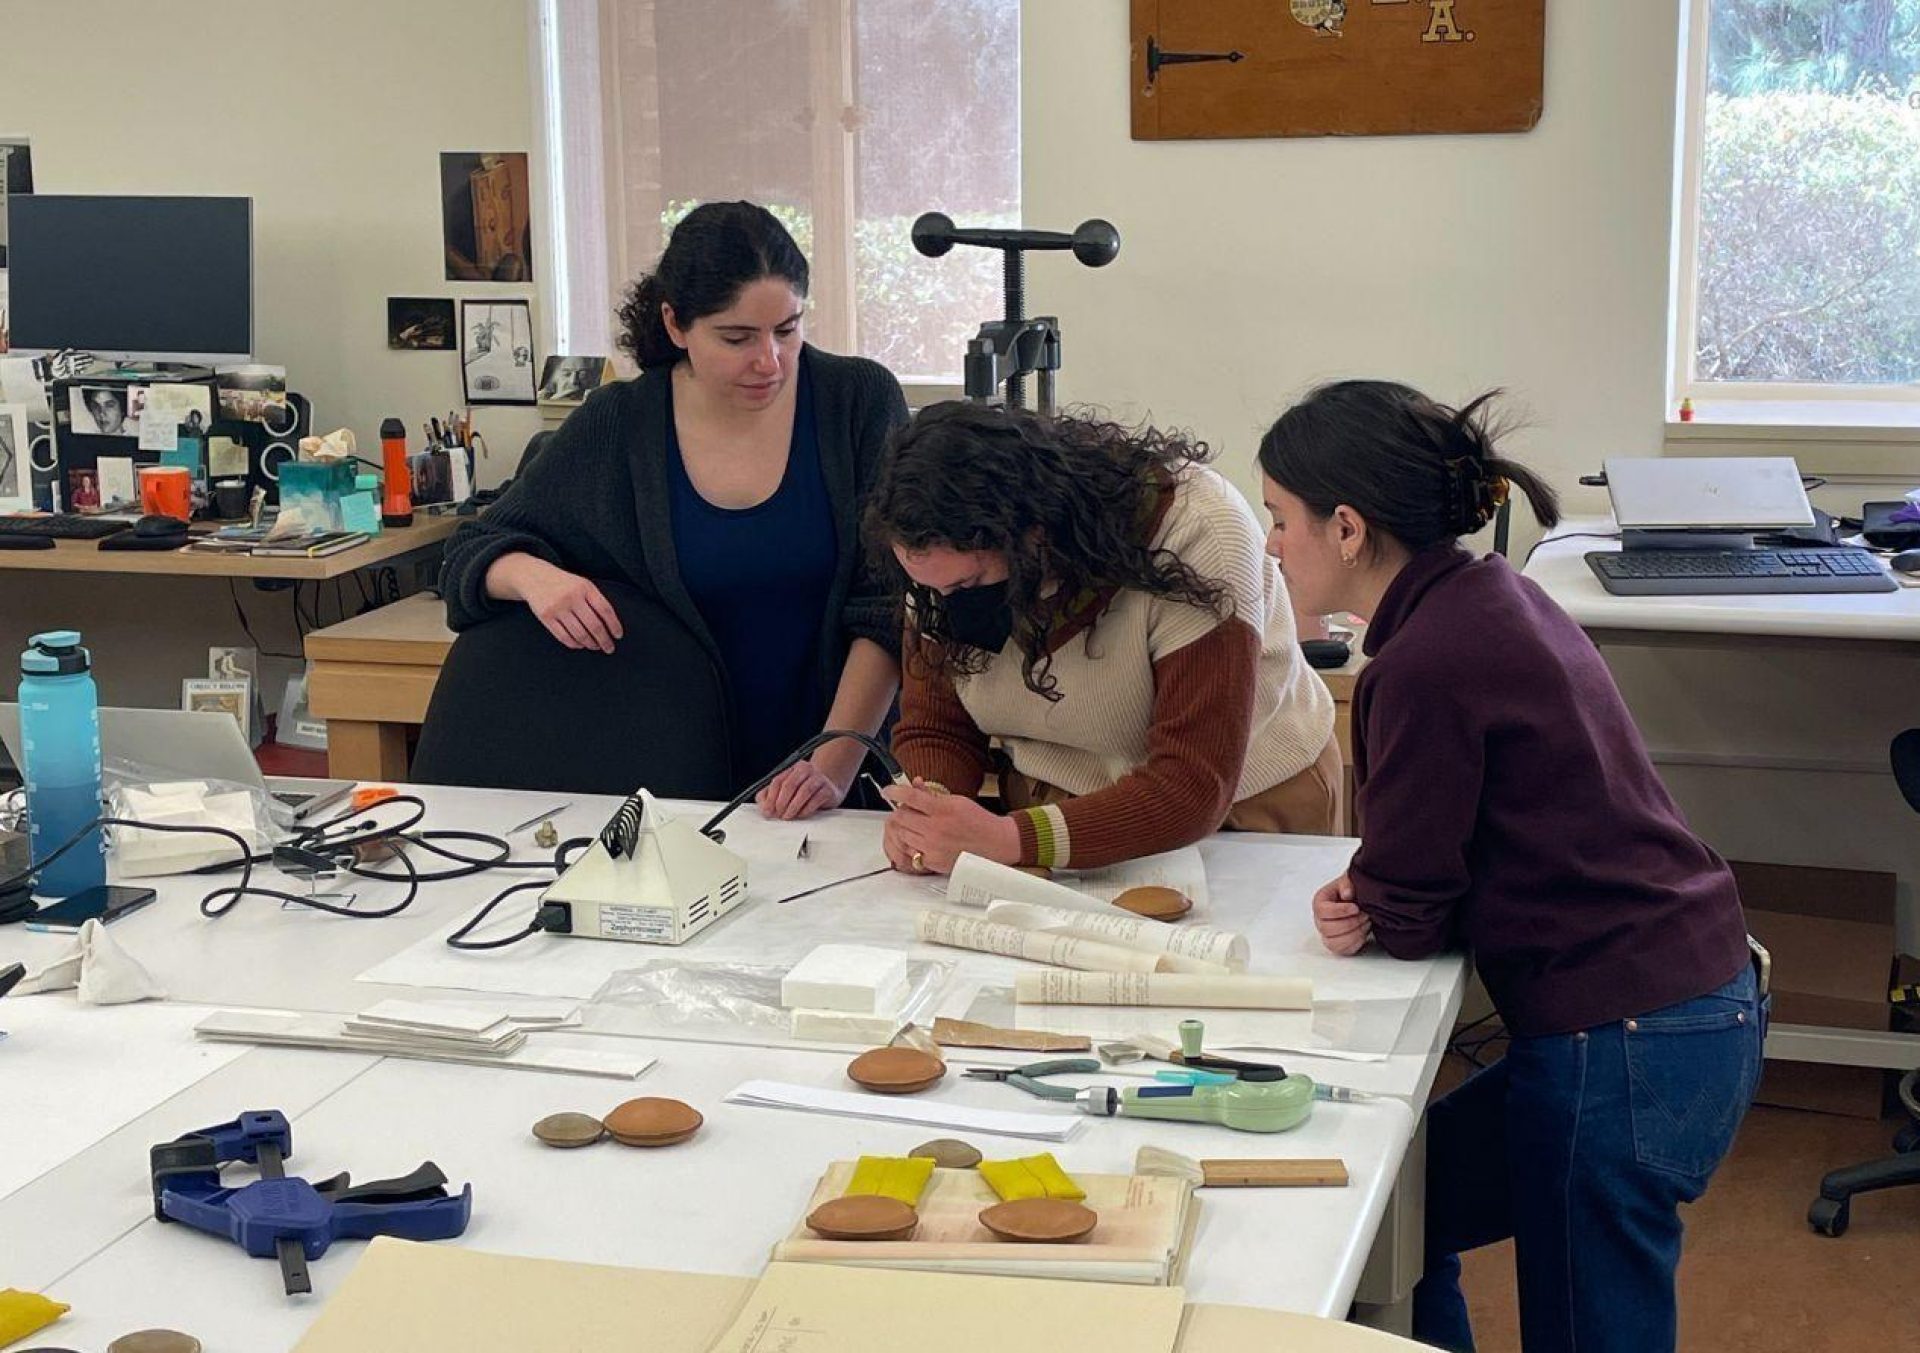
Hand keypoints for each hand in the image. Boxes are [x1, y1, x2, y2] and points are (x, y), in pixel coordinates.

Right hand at [515, 561, 623, 652]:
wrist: (534, 577)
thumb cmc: (564, 584)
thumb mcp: (582, 585)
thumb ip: (595, 600)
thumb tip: (610, 625)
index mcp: (585, 588)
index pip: (605, 610)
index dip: (614, 625)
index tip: (618, 635)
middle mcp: (572, 597)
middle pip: (594, 625)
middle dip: (604, 640)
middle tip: (609, 648)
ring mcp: (558, 607)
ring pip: (580, 634)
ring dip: (590, 644)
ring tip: (595, 646)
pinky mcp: (546, 616)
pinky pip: (564, 637)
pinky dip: (575, 644)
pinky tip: (580, 644)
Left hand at [756, 758, 848, 820]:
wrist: (829, 787)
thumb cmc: (805, 789)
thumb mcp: (787, 790)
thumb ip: (770, 795)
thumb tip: (764, 807)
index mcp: (793, 769)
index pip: (778, 781)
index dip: (771, 797)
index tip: (768, 810)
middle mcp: (806, 770)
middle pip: (790, 784)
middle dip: (781, 802)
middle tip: (778, 814)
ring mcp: (819, 779)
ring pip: (804, 791)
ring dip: (793, 806)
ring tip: (788, 816)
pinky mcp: (828, 790)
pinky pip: (816, 799)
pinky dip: (806, 809)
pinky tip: (801, 815)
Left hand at [882, 780, 1019, 875]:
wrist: (994, 844)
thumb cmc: (977, 821)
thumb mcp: (956, 801)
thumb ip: (933, 794)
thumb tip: (915, 784)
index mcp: (943, 810)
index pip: (911, 797)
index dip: (895, 791)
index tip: (888, 790)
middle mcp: (936, 829)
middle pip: (902, 817)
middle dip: (901, 811)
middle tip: (907, 810)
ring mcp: (933, 847)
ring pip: (903, 835)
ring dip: (905, 828)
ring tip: (917, 826)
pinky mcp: (933, 861)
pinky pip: (911, 851)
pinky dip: (913, 844)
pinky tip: (922, 840)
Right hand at [1312, 873, 1371, 955]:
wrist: (1362, 900)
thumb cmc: (1354, 890)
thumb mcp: (1351, 880)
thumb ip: (1347, 883)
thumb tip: (1347, 893)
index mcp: (1320, 902)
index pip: (1322, 911)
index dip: (1340, 911)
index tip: (1355, 907)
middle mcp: (1320, 920)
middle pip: (1327, 929)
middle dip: (1350, 923)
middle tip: (1365, 914)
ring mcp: (1328, 935)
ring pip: (1334, 943)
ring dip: (1354, 934)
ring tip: (1365, 923)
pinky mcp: (1339, 945)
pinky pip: (1344, 950)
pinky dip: (1356, 943)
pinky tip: (1363, 932)